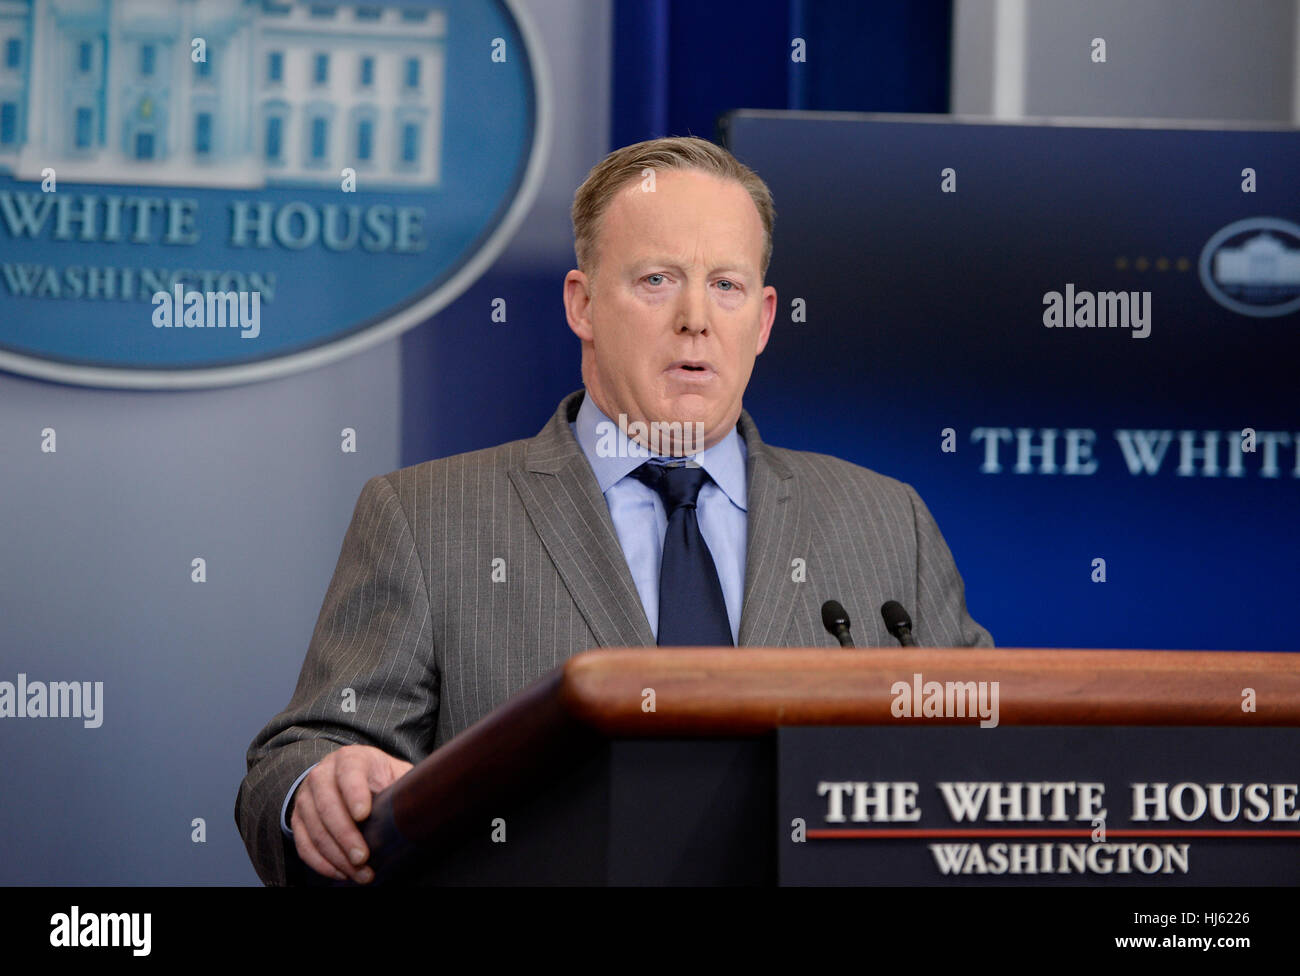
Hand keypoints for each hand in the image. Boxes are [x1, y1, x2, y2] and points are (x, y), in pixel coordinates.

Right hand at [289, 745, 412, 882]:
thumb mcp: (396, 773)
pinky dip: (321, 863)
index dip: (354, 793)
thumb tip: (424, 804)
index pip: (349, 772)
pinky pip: (303, 844)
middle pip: (327, 805)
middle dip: (345, 835)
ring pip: (314, 828)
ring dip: (335, 855)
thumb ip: (405, 783)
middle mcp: (322, 774)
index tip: (363, 815)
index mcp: (350, 758)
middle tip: (363, 858)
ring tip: (359, 873)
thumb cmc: (380, 778)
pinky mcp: (298, 819)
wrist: (352, 778)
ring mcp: (306, 797)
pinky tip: (341, 874)